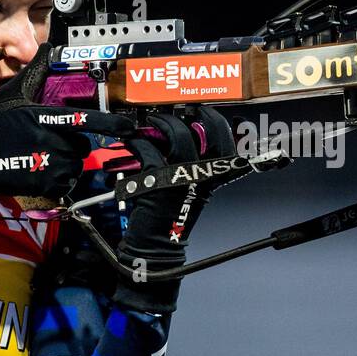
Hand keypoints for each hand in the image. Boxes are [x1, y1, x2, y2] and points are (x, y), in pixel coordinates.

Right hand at [0, 43, 135, 205]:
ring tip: (40, 156)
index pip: (87, 120)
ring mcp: (50, 165)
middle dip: (70, 143)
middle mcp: (52, 141)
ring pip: (75, 164)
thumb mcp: (13, 93)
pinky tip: (38, 170)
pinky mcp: (46, 185)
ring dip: (65, 162)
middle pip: (81, 144)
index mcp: (46, 117)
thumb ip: (36, 71)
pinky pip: (66, 182)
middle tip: (46, 141)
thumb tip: (48, 47)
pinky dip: (57, 179)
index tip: (129, 128)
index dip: (111, 124)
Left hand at [111, 106, 235, 313]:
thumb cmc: (171, 216)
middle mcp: (201, 176)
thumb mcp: (192, 189)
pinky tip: (131, 142)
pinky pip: (147, 150)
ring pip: (175, 137)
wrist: (155, 245)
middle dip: (181, 117)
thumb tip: (180, 132)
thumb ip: (194, 163)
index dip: (214, 121)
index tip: (201, 110)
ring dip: (159, 124)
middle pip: (199, 132)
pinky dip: (136, 142)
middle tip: (167, 114)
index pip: (225, 141)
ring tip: (148, 124)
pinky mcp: (157, 183)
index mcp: (213, 176)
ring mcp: (180, 179)